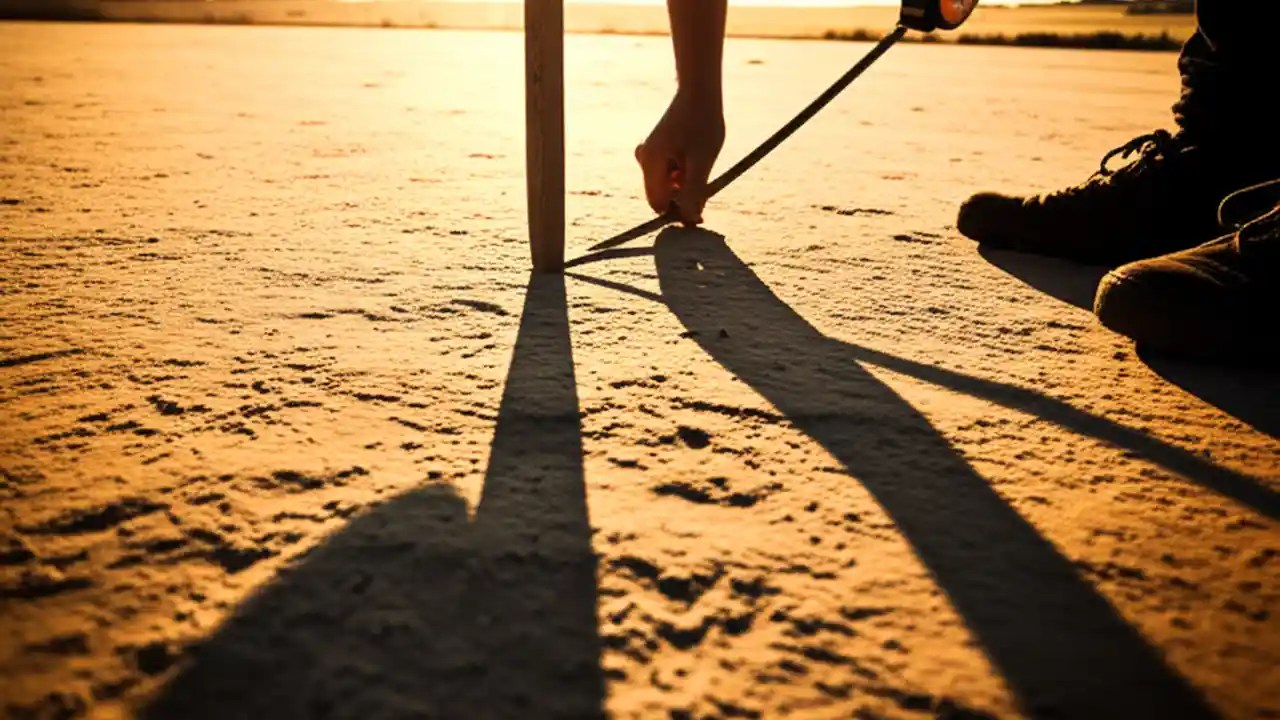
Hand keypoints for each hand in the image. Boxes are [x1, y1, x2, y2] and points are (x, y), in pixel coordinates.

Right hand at [636, 91, 724, 225]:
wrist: (698, 90)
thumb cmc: (702, 123)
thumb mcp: (702, 162)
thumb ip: (694, 192)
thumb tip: (690, 220)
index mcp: (650, 163)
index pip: (658, 204)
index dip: (679, 212)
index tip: (702, 210)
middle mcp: (644, 159)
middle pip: (662, 195)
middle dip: (683, 196)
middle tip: (705, 182)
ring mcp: (648, 153)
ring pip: (667, 183)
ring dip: (685, 182)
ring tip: (701, 161)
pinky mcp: (657, 148)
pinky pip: (668, 171)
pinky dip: (683, 172)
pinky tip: (694, 156)